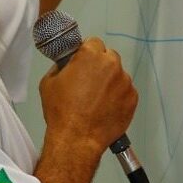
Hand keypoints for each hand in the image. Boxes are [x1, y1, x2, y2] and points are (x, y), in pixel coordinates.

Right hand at [39, 38, 138, 153]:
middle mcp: (112, 64)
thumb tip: (68, 65)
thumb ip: (61, 67)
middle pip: (108, 57)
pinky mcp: (133, 98)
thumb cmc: (62, 112)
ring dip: (110, 83)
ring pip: (118, 75)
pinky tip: (105, 108)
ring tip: (96, 100)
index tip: (82, 64)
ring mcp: (125, 82)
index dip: (86, 53)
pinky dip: (118, 97)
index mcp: (91, 55)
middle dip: (100, 66)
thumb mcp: (49, 82)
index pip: (93, 43)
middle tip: (88, 83)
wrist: (77, 139)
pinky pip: (125, 92)